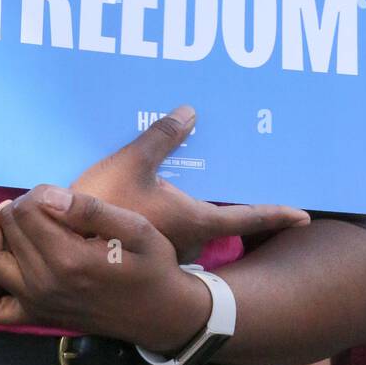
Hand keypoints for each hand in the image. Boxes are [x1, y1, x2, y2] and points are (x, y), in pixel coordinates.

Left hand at [0, 185, 212, 351]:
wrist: (159, 313)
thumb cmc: (152, 265)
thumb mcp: (135, 229)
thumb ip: (90, 210)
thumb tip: (48, 195)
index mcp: (70, 257)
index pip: (29, 210)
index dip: (37, 192)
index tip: (56, 192)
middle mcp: (45, 282)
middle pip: (9, 228)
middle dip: (19, 207)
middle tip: (40, 201)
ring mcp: (37, 302)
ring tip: (7, 215)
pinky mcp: (35, 316)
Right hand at [69, 104, 309, 261]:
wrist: (61, 251)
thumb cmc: (103, 209)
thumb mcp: (131, 162)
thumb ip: (162, 137)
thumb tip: (190, 111)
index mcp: (195, 220)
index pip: (248, 217)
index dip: (277, 214)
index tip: (304, 216)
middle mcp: (190, 243)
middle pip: (217, 222)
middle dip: (223, 205)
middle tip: (229, 178)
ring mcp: (169, 252)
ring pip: (190, 228)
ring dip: (188, 210)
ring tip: (177, 185)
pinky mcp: (146, 254)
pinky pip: (168, 231)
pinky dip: (167, 215)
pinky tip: (147, 198)